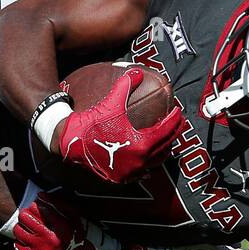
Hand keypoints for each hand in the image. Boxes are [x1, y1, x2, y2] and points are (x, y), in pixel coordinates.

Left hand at [12, 192, 99, 249]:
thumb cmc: (76, 238)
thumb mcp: (74, 219)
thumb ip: (59, 205)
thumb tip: (40, 195)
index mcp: (61, 229)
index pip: (40, 208)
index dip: (36, 205)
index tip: (37, 206)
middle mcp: (49, 241)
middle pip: (24, 217)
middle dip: (26, 213)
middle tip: (29, 215)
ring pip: (18, 230)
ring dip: (22, 226)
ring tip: (29, 227)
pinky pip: (17, 244)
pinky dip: (22, 240)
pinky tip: (29, 240)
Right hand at [53, 68, 182, 183]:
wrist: (70, 141)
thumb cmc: (93, 122)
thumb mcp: (112, 102)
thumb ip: (126, 85)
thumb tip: (136, 71)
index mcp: (142, 144)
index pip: (167, 130)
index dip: (175, 119)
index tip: (178, 111)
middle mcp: (140, 161)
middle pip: (165, 146)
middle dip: (173, 133)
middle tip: (177, 123)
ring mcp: (131, 172)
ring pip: (156, 162)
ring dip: (163, 150)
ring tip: (166, 140)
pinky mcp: (121, 177)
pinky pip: (142, 174)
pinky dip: (149, 166)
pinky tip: (149, 162)